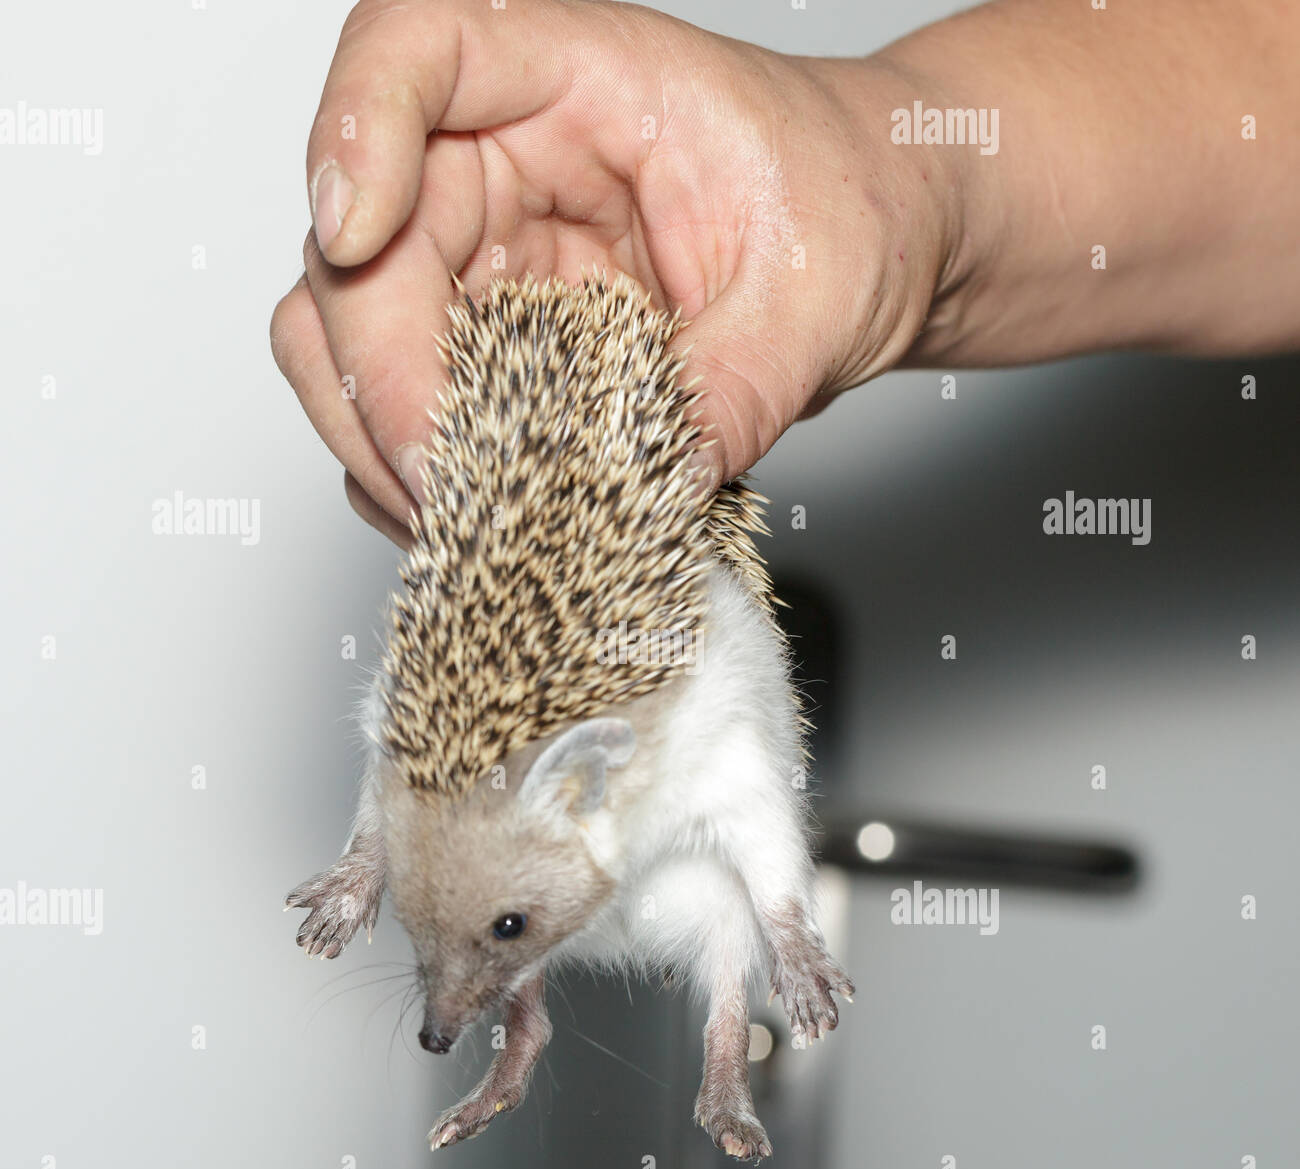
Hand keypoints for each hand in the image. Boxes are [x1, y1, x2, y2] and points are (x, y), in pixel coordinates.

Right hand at [270, 0, 955, 544]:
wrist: (880, 246)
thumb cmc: (853, 204)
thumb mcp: (813, 296)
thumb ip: (734, 390)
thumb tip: (654, 491)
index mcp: (583, 83)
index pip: (416, 50)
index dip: (353, 130)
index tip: (356, 233)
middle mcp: (510, 164)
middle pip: (357, 244)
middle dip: (380, 375)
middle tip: (441, 478)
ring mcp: (492, 260)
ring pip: (352, 335)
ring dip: (381, 437)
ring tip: (458, 515)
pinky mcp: (498, 345)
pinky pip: (409, 406)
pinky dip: (421, 472)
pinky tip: (476, 514)